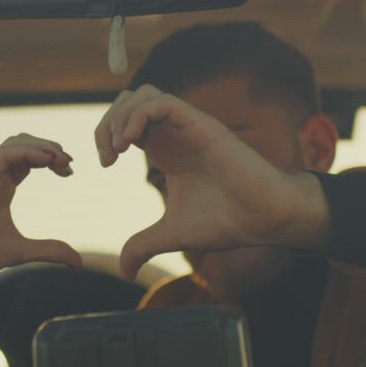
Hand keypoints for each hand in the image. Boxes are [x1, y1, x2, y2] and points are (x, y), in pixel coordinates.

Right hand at [0, 134, 81, 303]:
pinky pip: (5, 153)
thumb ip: (49, 252)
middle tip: (68, 163)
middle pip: (24, 143)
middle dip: (50, 147)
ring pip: (15, 142)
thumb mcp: (21, 252)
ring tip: (61, 158)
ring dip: (42, 145)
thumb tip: (78, 264)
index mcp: (2, 187)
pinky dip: (29, 151)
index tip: (69, 172)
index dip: (52, 159)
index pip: (29, 159)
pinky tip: (47, 160)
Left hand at [95, 85, 331, 279]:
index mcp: (165, 150)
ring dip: (121, 116)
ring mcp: (188, 126)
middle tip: (107, 156)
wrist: (261, 218)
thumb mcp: (170, 234)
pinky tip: (131, 143)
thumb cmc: (224, 221)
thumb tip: (124, 272)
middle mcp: (174, 133)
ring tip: (118, 148)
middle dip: (106, 122)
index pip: (125, 122)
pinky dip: (138, 116)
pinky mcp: (201, 124)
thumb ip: (143, 246)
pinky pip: (162, 102)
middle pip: (129, 101)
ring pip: (143, 94)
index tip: (104, 165)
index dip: (105, 135)